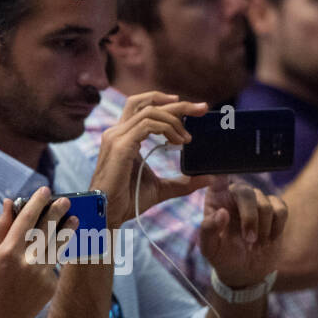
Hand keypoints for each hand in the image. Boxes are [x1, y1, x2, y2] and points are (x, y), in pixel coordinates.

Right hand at [0, 187, 76, 317]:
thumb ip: (1, 229)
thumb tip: (8, 203)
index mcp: (8, 252)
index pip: (26, 219)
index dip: (37, 203)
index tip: (45, 190)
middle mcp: (26, 262)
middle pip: (46, 230)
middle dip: (57, 212)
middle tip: (66, 201)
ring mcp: (41, 275)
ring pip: (58, 246)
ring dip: (67, 231)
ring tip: (74, 219)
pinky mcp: (51, 286)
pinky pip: (54, 266)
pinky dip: (53, 259)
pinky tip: (52, 256)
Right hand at [91, 92, 210, 227]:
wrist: (109, 213)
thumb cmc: (129, 201)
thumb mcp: (162, 188)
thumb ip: (182, 182)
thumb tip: (207, 178)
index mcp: (125, 137)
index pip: (144, 107)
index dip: (167, 103)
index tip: (192, 110)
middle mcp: (118, 132)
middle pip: (147, 103)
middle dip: (178, 104)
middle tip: (202, 108)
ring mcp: (117, 136)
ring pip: (150, 111)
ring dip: (174, 120)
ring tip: (187, 139)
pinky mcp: (120, 145)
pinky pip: (147, 125)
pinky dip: (166, 129)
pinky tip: (178, 142)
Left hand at [199, 177, 288, 287]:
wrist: (246, 271)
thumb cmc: (223, 256)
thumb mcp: (210, 248)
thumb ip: (209, 230)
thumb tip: (221, 213)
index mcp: (216, 199)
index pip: (216, 177)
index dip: (219, 172)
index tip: (219, 177)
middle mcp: (235, 195)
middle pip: (246, 192)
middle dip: (250, 217)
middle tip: (249, 240)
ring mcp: (256, 200)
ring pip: (264, 203)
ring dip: (262, 227)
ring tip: (256, 244)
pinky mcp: (274, 208)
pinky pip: (281, 209)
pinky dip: (277, 226)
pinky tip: (269, 239)